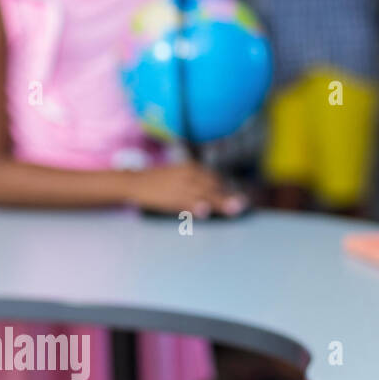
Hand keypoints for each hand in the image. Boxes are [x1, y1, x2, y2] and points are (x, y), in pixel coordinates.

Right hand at [124, 163, 247, 217]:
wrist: (134, 181)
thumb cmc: (160, 181)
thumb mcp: (181, 176)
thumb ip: (199, 183)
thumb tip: (215, 194)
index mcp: (193, 168)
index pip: (216, 179)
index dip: (228, 190)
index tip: (241, 201)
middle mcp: (190, 175)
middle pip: (214, 187)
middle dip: (228, 197)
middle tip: (244, 207)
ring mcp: (180, 186)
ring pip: (204, 195)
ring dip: (219, 202)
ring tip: (235, 209)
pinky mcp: (170, 197)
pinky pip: (185, 203)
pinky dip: (195, 206)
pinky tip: (204, 211)